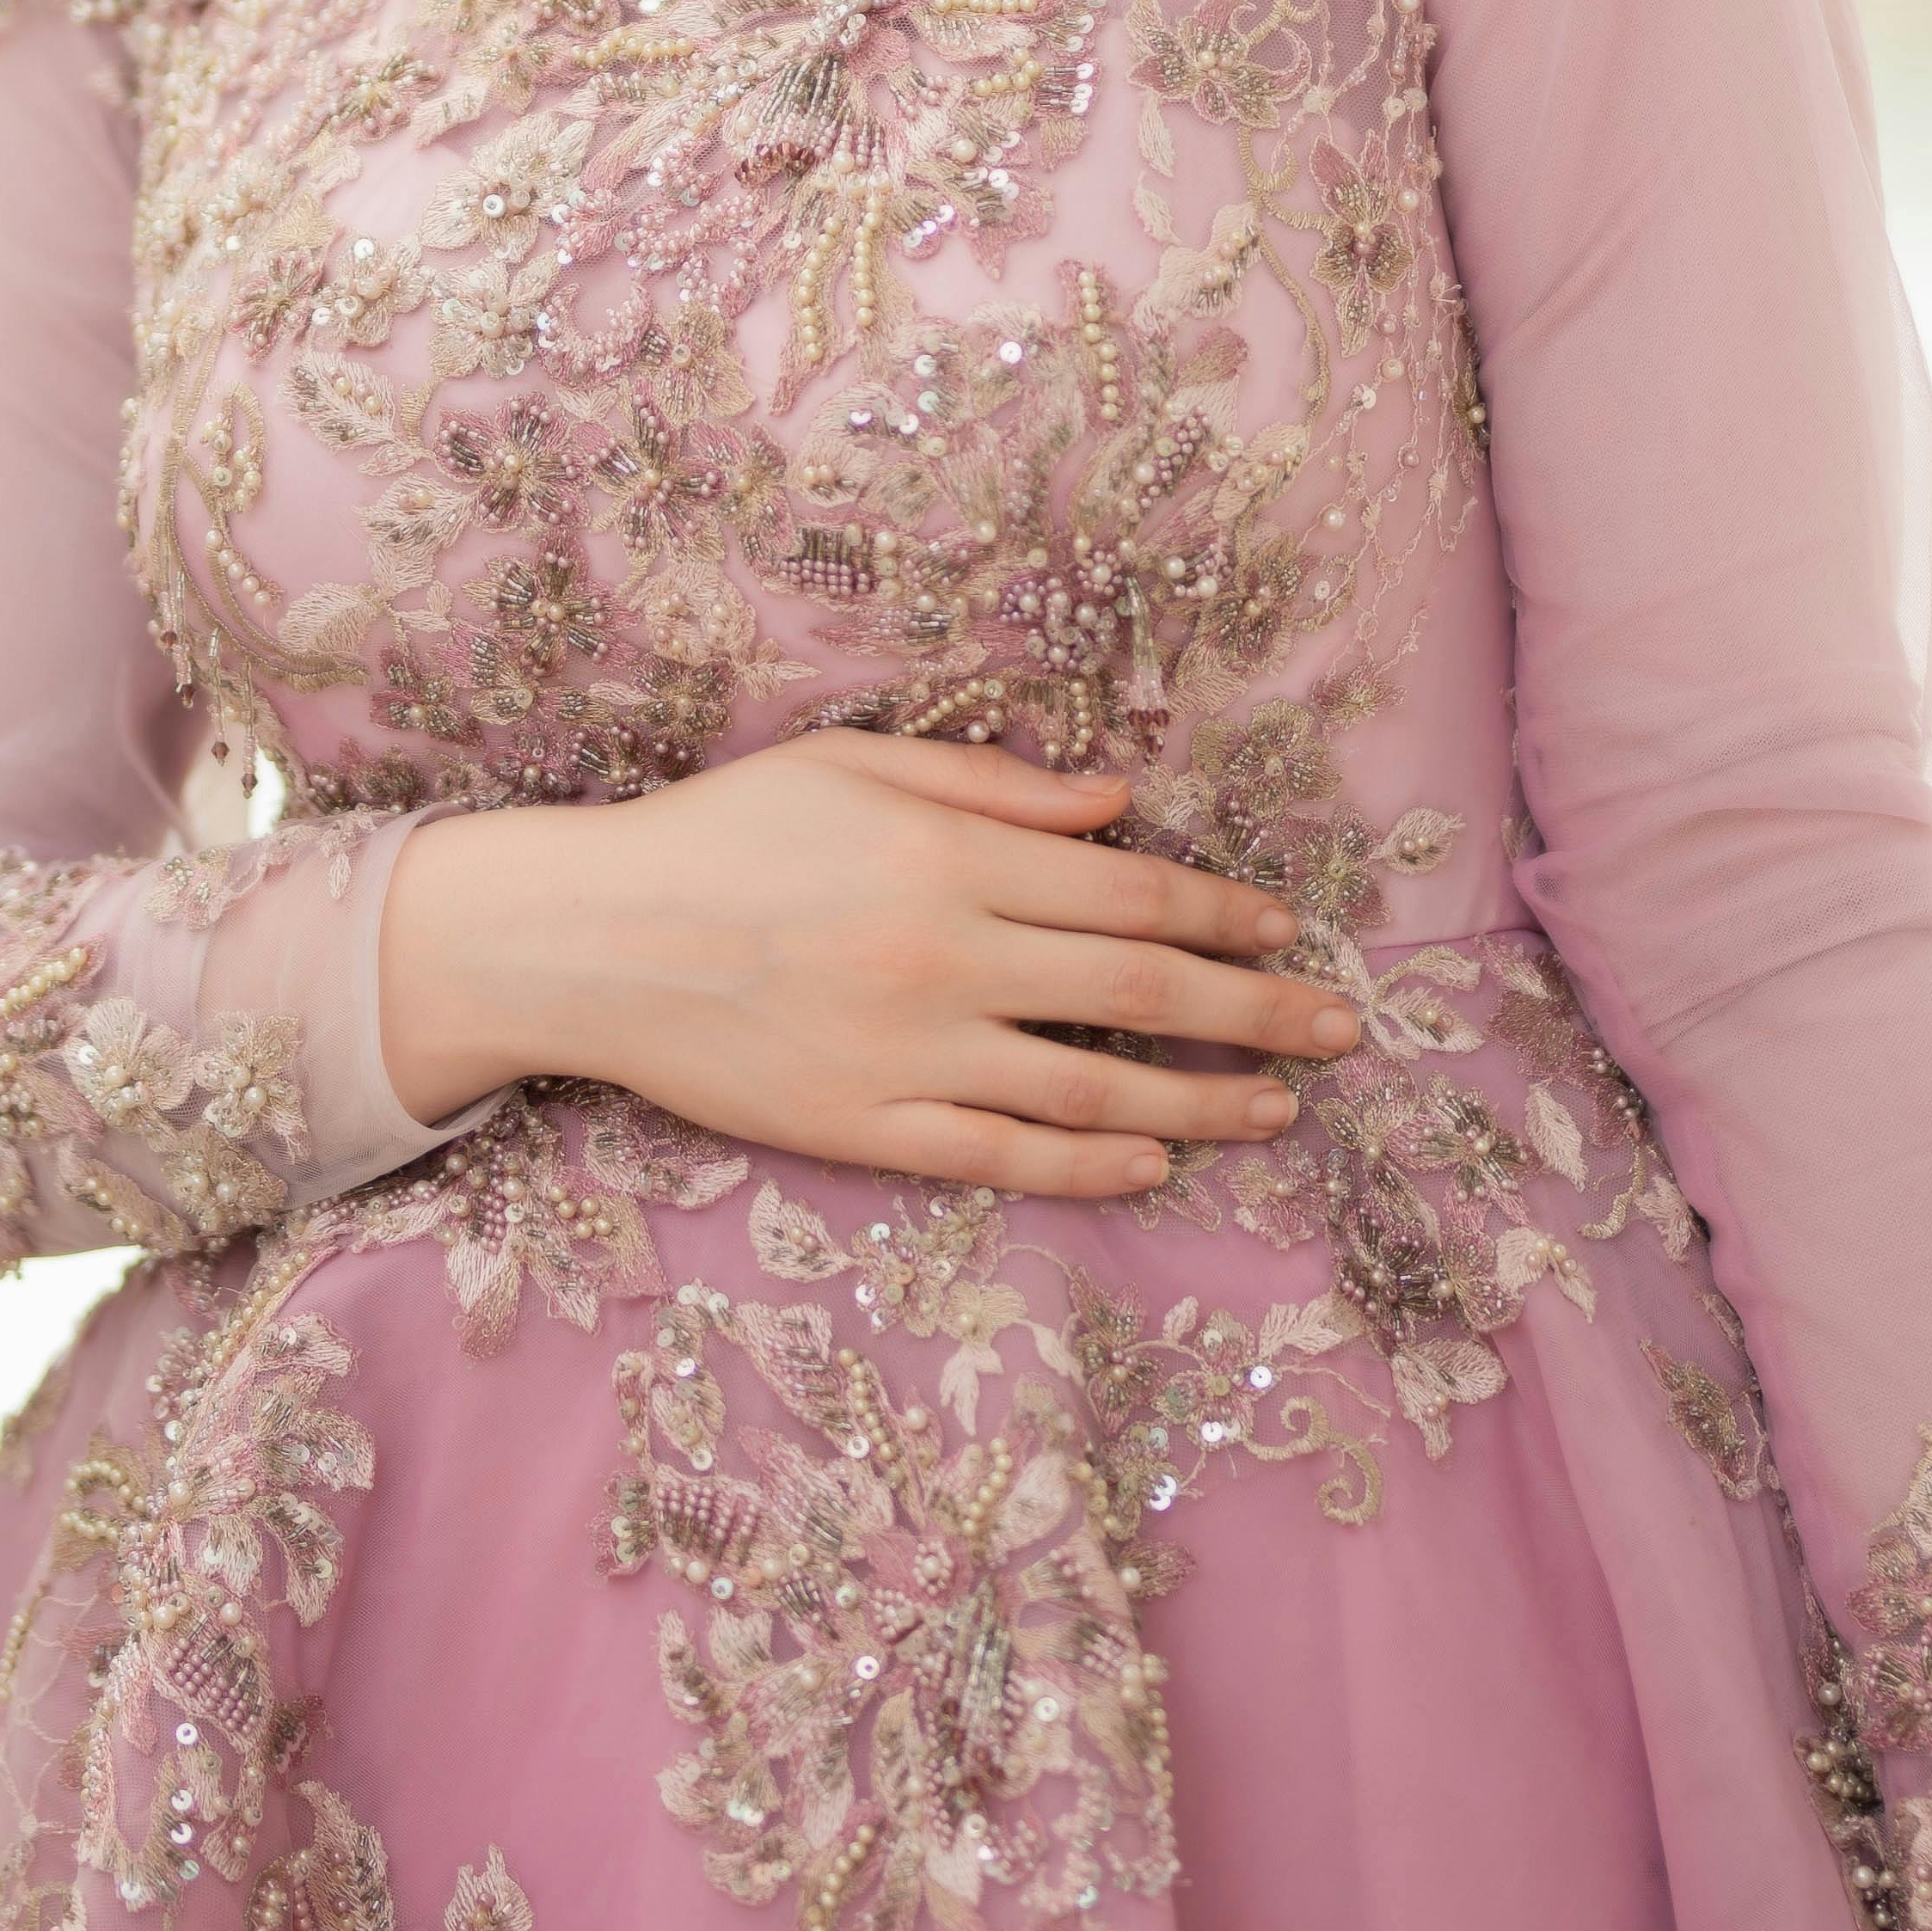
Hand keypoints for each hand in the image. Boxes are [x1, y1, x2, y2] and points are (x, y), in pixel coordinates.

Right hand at [381, 730, 1360, 1194]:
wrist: (592, 937)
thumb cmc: (724, 830)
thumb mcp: (857, 766)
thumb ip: (995, 787)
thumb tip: (1118, 801)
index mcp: (953, 859)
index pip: (1130, 892)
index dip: (1221, 914)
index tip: (1284, 930)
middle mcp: (949, 958)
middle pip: (1141, 993)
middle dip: (1256, 1012)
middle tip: (1339, 1029)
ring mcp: (911, 1054)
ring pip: (1092, 1089)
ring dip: (1201, 1104)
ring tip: (1275, 1111)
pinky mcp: (867, 1128)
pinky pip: (1001, 1156)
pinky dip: (1088, 1164)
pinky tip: (1150, 1161)